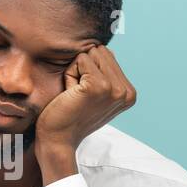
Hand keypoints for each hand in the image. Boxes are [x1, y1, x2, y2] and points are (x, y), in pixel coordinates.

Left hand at [33, 44, 136, 182]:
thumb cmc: (70, 115)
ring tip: (75, 95)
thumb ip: (104, 72)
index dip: (89, 71)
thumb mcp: (94, 94)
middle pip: (100, 51)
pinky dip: (69, 75)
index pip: (108, 56)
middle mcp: (126, 92)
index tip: (86, 97)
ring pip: (90, 53)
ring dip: (76, 71)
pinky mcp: (99, 86)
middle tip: (78, 95)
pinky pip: (79, 59)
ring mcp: (114, 89)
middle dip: (83, 68)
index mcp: (129, 93)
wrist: (58, 140)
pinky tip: (70, 95)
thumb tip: (103, 47)